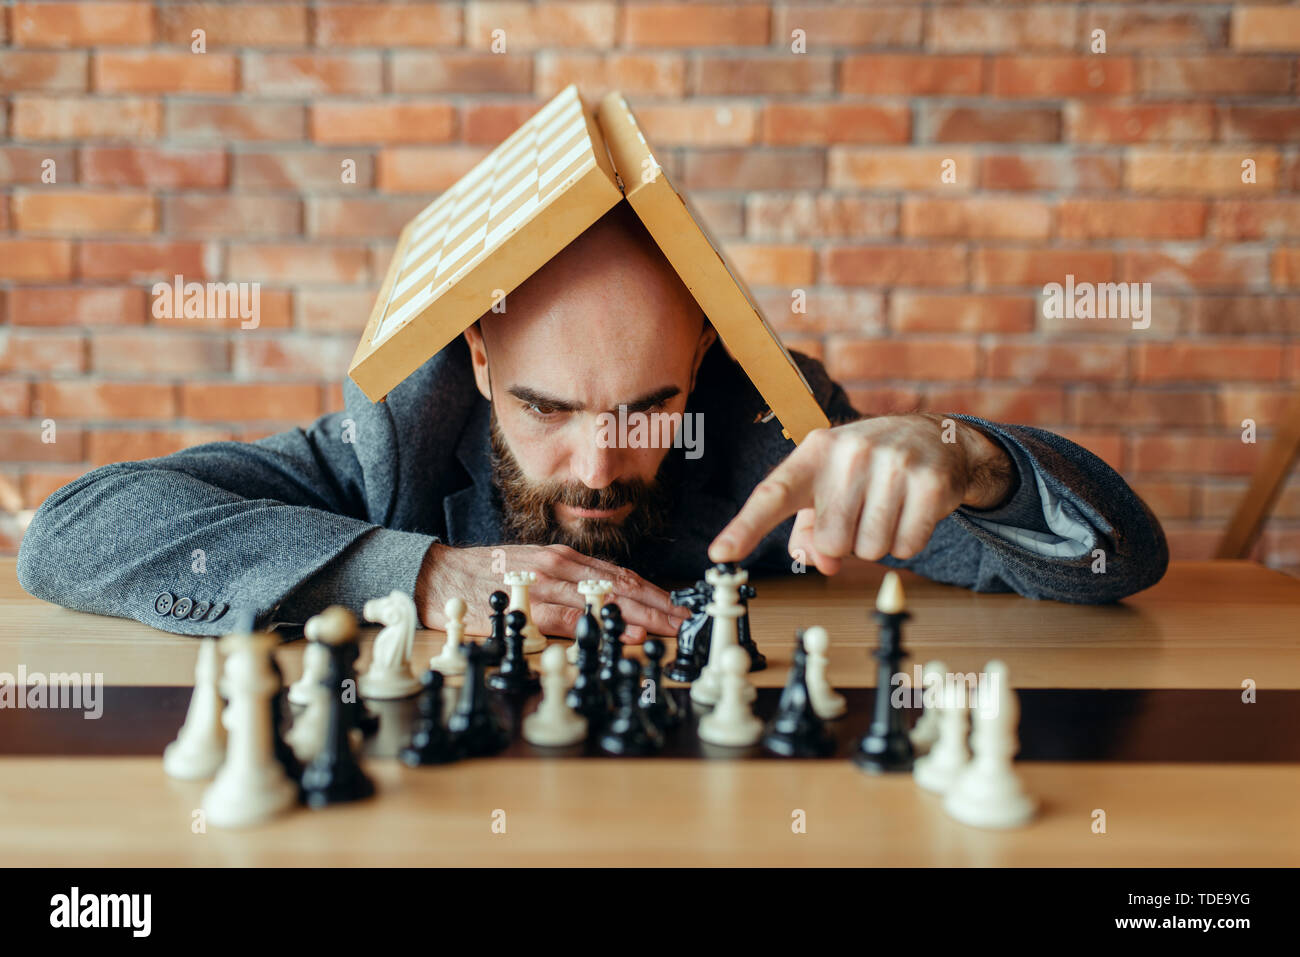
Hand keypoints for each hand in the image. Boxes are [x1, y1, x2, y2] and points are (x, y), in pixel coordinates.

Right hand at [413, 543, 685, 642]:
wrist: (439, 575)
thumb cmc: (486, 577)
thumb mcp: (533, 571)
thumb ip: (565, 584)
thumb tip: (603, 603)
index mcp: (563, 558)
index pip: (619, 575)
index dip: (652, 591)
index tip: (677, 606)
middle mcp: (560, 565)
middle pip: (620, 586)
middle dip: (657, 605)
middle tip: (685, 621)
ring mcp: (545, 584)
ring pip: (603, 600)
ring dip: (641, 616)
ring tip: (669, 628)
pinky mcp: (529, 607)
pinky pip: (572, 618)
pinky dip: (601, 625)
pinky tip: (626, 633)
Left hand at [708, 414, 1013, 574]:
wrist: (935, 439)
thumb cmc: (868, 469)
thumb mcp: (829, 488)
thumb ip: (811, 530)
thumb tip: (822, 562)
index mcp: (813, 453)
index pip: (773, 494)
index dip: (744, 527)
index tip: (720, 553)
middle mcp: (849, 453)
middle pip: (833, 542)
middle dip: (848, 541)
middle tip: (864, 511)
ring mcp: (891, 464)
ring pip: (871, 550)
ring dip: (880, 542)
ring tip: (888, 507)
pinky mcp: (928, 482)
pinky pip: (906, 548)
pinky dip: (909, 542)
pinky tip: (912, 510)